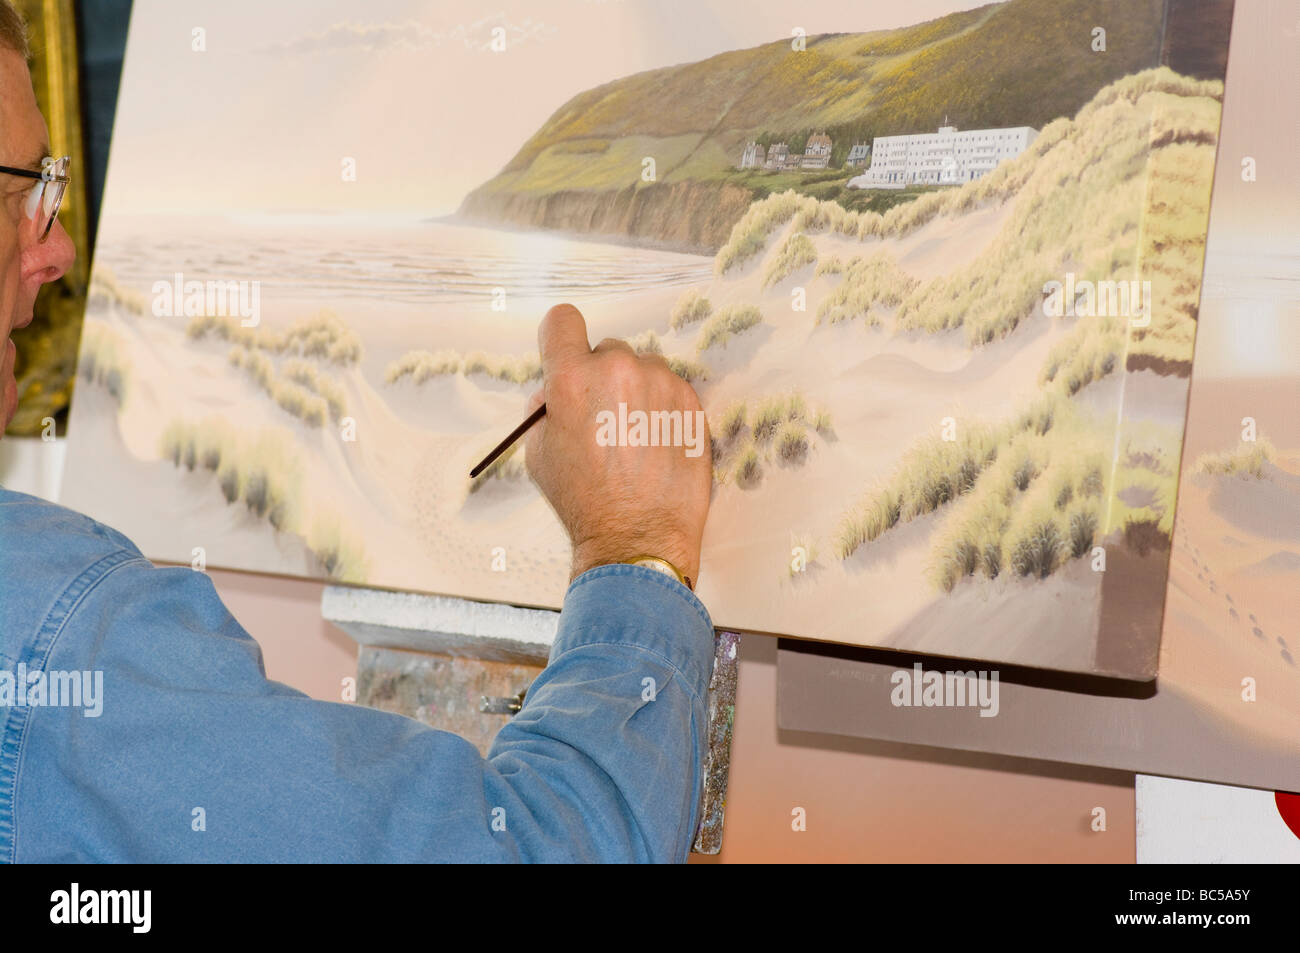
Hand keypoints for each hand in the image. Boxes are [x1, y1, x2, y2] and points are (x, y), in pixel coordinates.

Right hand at [525, 303, 711, 586]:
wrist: (638, 537)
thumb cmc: (586, 502)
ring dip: (636, 392)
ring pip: (643, 369)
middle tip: (602, 418)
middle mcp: (618, 370)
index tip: (565, 353)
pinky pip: (670, 389)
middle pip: (606, 350)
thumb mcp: (540, 454)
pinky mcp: (691, 401)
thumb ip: (545, 408)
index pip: (563, 319)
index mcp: (572, 377)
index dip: (561, 338)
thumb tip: (554, 390)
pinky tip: (655, 445)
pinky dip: (662, 409)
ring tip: (632, 439)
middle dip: (601, 377)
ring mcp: (661, 382)